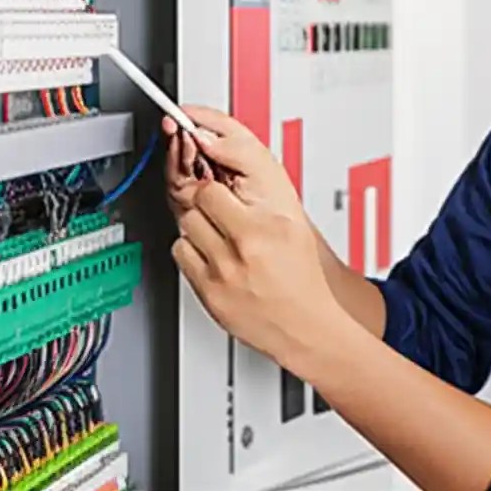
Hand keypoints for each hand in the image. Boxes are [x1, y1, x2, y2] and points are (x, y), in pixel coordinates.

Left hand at [164, 107, 344, 366]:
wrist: (309, 327)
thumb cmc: (303, 277)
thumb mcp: (294, 223)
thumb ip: (260, 193)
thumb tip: (224, 163)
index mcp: (274, 221)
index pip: (220, 183)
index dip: (217, 180)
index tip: (215, 177)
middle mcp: (249, 242)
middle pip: (200, 199)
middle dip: (207, 202)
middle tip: (222, 213)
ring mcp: (226, 268)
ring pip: (186, 224)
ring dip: (198, 227)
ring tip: (220, 238)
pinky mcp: (209, 291)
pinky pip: (182, 254)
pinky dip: (192, 253)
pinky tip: (213, 259)